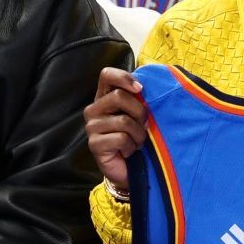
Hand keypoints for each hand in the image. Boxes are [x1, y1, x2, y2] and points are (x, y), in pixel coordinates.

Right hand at [84, 66, 148, 190]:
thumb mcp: (139, 114)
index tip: (140, 89)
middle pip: (119, 96)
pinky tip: (128, 151)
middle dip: (140, 112)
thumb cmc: (137, 137)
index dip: (124, 77)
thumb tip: (152, 85)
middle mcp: (94, 109)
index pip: (107, 75)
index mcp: (104, 97)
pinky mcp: (94, 144)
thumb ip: (140, 98)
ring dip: (139, 134)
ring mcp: (91, 127)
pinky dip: (132, 146)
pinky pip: (121, 138)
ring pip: (124, 120)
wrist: (130, 169)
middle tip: (144, 125)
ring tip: (137, 142)